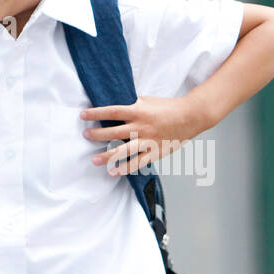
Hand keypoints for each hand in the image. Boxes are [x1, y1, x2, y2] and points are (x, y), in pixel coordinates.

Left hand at [80, 95, 209, 175]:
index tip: (83, 115)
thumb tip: (115, 110)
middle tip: (85, 136)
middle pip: (113, 132)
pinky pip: (137, 163)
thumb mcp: (148, 101)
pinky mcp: (154, 152)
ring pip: (122, 150)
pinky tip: (113, 172)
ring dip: (107, 156)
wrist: (190, 116)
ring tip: (94, 160)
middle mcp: (140, 126)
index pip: (111, 111)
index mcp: (137, 111)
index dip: (96, 113)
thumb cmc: (168, 107)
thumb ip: (132, 106)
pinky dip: (124, 168)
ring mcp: (147, 141)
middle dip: (97, 135)